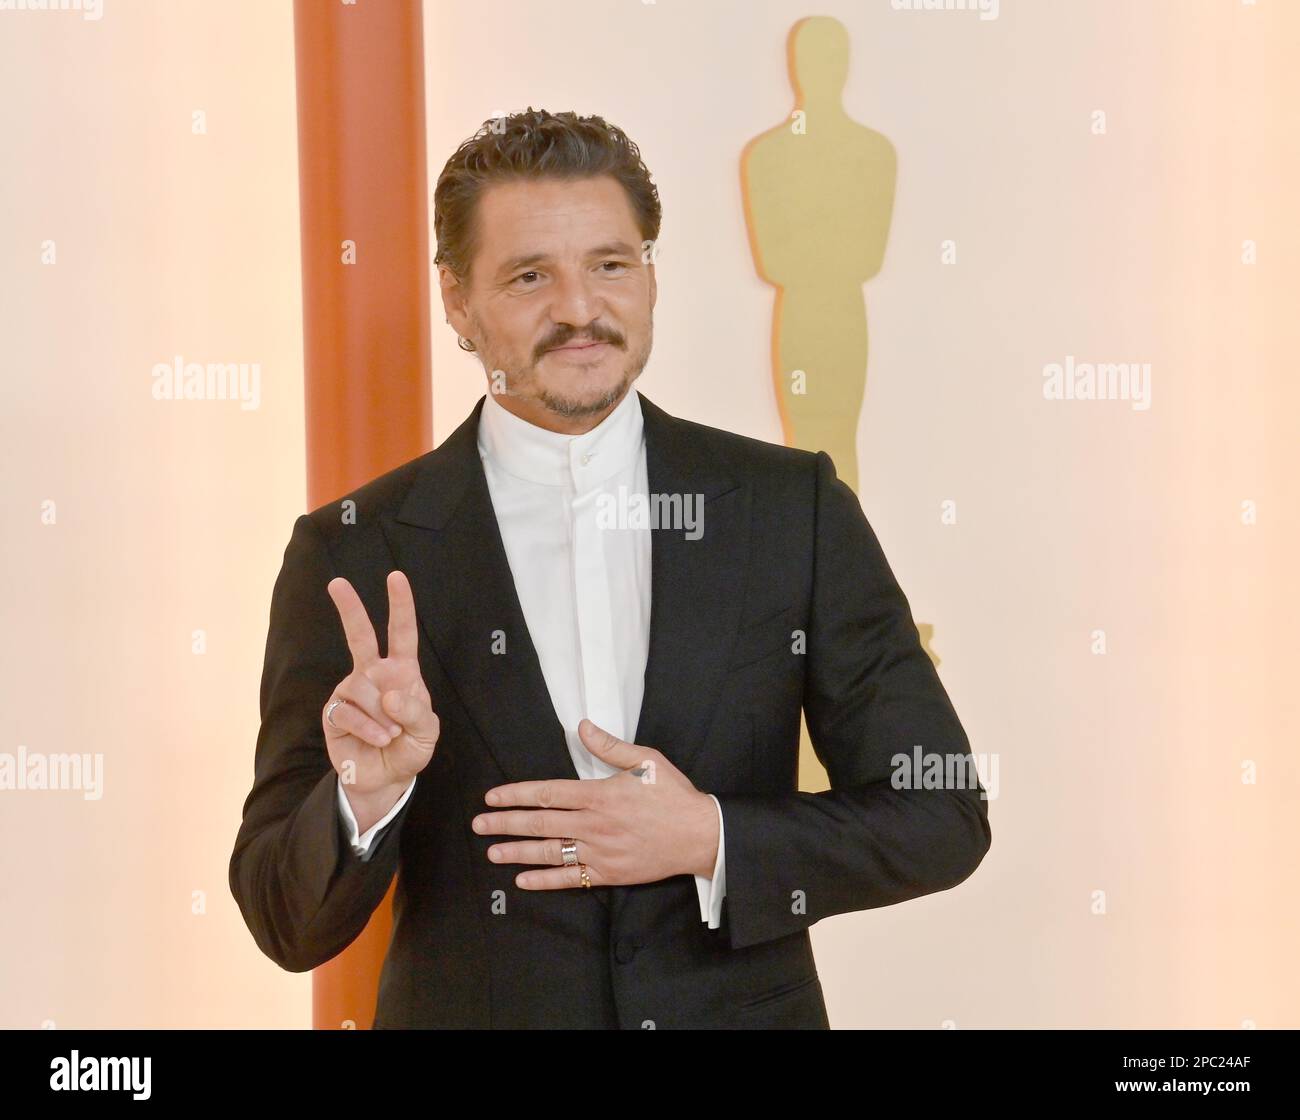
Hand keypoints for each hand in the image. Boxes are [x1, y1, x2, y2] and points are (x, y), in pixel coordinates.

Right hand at [323, 570, 439, 799]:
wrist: (386, 778)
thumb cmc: (409, 748)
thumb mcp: (427, 732)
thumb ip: (415, 711)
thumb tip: (389, 695)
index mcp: (402, 672)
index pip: (402, 634)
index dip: (401, 606)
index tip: (396, 577)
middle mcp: (374, 675)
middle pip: (360, 636)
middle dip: (350, 609)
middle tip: (337, 582)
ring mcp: (351, 691)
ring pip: (361, 688)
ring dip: (381, 716)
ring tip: (391, 733)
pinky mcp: (334, 712)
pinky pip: (349, 712)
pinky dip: (368, 729)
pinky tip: (378, 739)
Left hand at [473, 719, 719, 888]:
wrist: (700, 836)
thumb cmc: (674, 795)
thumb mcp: (646, 760)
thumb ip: (610, 746)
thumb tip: (581, 726)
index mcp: (599, 795)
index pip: (547, 793)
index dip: (516, 794)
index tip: (493, 796)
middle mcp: (593, 825)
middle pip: (540, 823)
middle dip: (505, 823)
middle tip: (479, 825)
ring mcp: (599, 852)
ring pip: (549, 852)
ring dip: (517, 853)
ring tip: (492, 852)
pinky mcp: (608, 873)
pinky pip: (570, 878)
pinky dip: (544, 880)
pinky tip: (522, 881)